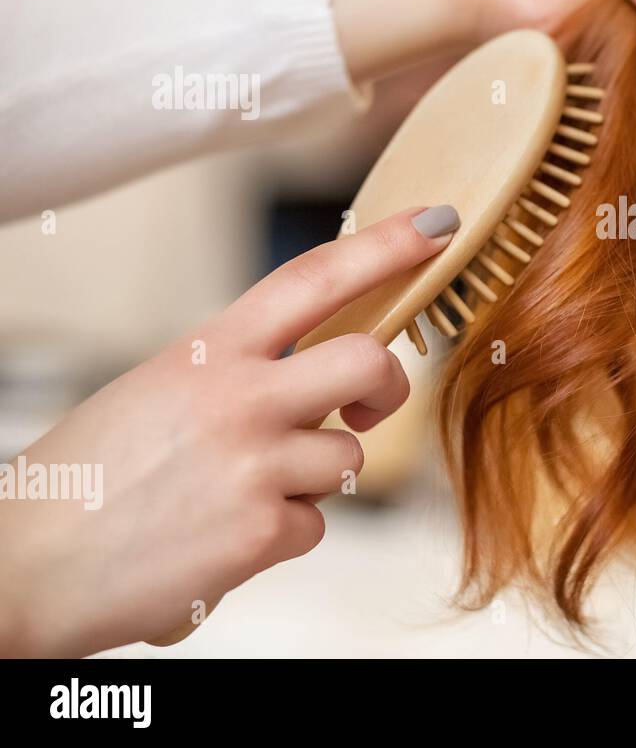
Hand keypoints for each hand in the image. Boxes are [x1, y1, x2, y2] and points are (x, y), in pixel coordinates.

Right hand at [0, 206, 458, 656]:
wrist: (23, 567)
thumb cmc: (90, 479)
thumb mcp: (159, 390)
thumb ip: (238, 372)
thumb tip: (317, 372)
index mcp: (208, 351)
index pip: (314, 278)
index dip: (386, 246)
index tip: (437, 224)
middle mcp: (239, 397)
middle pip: (369, 362)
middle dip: (386, 387)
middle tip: (367, 408)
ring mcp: (256, 463)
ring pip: (346, 459)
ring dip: (309, 482)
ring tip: (235, 495)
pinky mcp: (263, 530)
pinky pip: (315, 525)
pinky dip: (278, 535)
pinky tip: (222, 538)